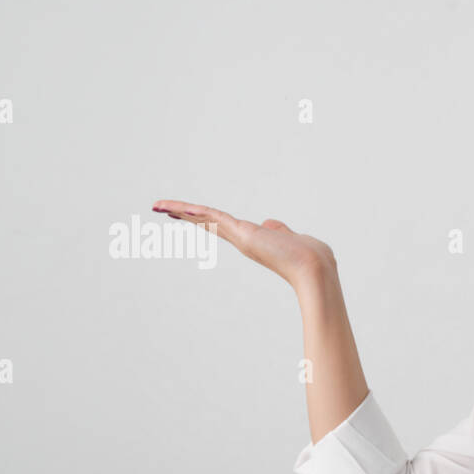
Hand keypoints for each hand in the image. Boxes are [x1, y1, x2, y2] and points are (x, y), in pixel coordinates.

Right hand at [151, 200, 334, 288]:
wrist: (314, 268)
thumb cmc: (309, 256)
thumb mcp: (291, 237)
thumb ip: (278, 230)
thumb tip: (270, 224)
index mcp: (251, 238)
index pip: (221, 224)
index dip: (202, 217)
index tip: (185, 213)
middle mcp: (242, 238)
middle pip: (206, 221)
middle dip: (184, 214)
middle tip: (160, 208)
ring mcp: (240, 237)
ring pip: (206, 218)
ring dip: (182, 210)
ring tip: (159, 205)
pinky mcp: (243, 234)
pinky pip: (215, 218)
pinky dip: (197, 212)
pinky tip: (178, 208)